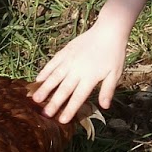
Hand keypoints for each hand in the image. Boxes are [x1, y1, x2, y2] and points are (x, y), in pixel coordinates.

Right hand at [30, 0, 145, 123]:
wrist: (108, 31)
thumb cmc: (114, 54)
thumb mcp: (115, 73)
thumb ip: (108, 90)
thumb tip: (104, 107)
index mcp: (90, 78)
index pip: (78, 97)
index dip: (69, 109)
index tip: (61, 120)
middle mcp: (77, 70)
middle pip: (63, 89)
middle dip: (54, 103)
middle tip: (44, 114)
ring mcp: (69, 60)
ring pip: (54, 77)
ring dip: (45, 89)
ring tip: (36, 99)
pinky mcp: (65, 52)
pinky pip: (52, 63)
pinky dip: (45, 71)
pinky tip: (38, 79)